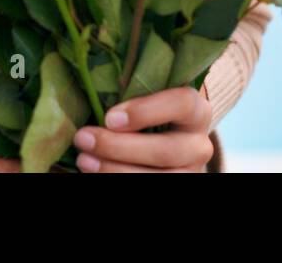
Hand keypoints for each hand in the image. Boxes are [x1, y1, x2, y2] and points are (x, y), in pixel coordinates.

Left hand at [72, 85, 213, 171]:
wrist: (165, 139)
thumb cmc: (146, 110)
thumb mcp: (145, 97)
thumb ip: (130, 93)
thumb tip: (94, 96)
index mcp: (196, 110)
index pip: (182, 103)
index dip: (146, 111)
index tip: (109, 118)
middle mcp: (199, 144)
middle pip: (166, 150)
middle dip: (119, 147)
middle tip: (83, 139)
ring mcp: (191, 171)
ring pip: (158, 177)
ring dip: (114, 169)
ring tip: (84, 160)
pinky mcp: (178, 185)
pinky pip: (149, 188)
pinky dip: (116, 180)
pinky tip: (95, 172)